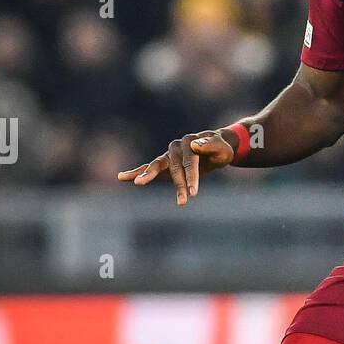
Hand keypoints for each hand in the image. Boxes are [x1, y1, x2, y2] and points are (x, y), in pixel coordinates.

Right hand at [118, 130, 235, 205]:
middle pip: (174, 167)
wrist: (216, 149)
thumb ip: (210, 144)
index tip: (194, 193)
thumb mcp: (221, 148)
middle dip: (179, 184)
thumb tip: (194, 144)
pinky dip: (135, 172)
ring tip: (138, 183)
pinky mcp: (163, 164)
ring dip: (149, 177)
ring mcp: (168, 155)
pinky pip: (147, 167)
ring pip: (157, 167)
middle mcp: (175, 147)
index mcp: (189, 141)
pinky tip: (121, 177)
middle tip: (184, 202)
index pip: (189, 161)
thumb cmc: (220, 150)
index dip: (191, 176)